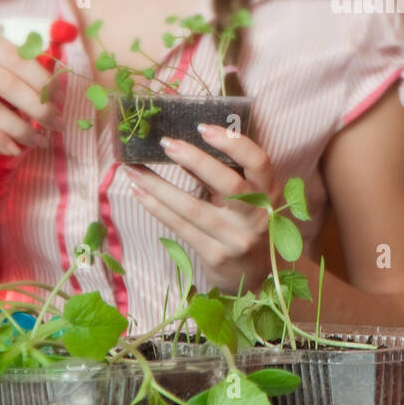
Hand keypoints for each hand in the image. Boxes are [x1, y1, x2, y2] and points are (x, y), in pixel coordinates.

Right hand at [0, 26, 60, 155]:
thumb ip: (20, 69)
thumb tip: (59, 91)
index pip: (20, 60)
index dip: (45, 82)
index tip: (62, 101)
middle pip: (8, 85)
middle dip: (38, 108)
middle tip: (57, 125)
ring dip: (20, 130)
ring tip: (39, 141)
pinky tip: (13, 149)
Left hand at [125, 123, 279, 293]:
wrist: (255, 277)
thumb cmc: (247, 225)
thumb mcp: (248, 199)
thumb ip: (224, 175)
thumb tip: (185, 145)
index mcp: (269, 193)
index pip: (259, 162)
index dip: (234, 143)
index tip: (204, 128)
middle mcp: (257, 217)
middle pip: (228, 183)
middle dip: (195, 160)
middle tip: (166, 143)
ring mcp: (237, 239)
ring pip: (194, 209)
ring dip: (160, 186)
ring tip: (134, 169)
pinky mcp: (216, 257)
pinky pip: (181, 228)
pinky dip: (158, 208)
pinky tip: (140, 193)